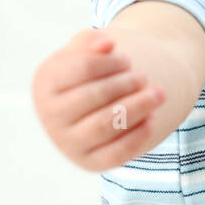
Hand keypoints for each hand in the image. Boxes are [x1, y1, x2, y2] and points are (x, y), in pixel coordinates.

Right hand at [30, 28, 166, 171]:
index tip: (128, 61)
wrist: (96, 108)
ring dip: (137, 107)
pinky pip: (115, 153)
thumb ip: (90, 41)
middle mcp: (50, 116)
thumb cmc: (90, 74)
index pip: (82, 68)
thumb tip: (106, 43)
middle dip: (126, 84)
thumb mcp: (85, 52)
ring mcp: (68, 143)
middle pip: (93, 96)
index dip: (111, 63)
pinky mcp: (90, 163)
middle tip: (144, 78)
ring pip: (103, 125)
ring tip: (159, 94)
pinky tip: (153, 118)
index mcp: (45, 84)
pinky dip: (138, 135)